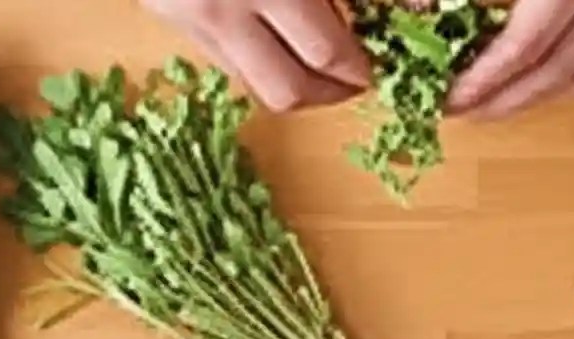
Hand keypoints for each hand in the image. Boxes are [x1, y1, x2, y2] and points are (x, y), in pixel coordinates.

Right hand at [142, 0, 371, 111]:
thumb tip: (407, 9)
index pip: (327, 54)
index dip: (359, 68)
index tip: (371, 68)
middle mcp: (224, 13)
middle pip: (286, 91)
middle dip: (327, 95)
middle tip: (349, 81)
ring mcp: (190, 19)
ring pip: (251, 81)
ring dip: (289, 81)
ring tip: (312, 59)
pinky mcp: (166, 16)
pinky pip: (222, 56)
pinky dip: (254, 57)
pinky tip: (268, 33)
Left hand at [447, 0, 573, 118]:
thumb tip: (415, 9)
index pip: (525, 44)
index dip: (485, 79)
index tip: (451, 99)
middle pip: (555, 69)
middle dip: (502, 101)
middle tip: (459, 113)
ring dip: (530, 100)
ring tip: (486, 107)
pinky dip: (561, 86)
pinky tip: (526, 88)